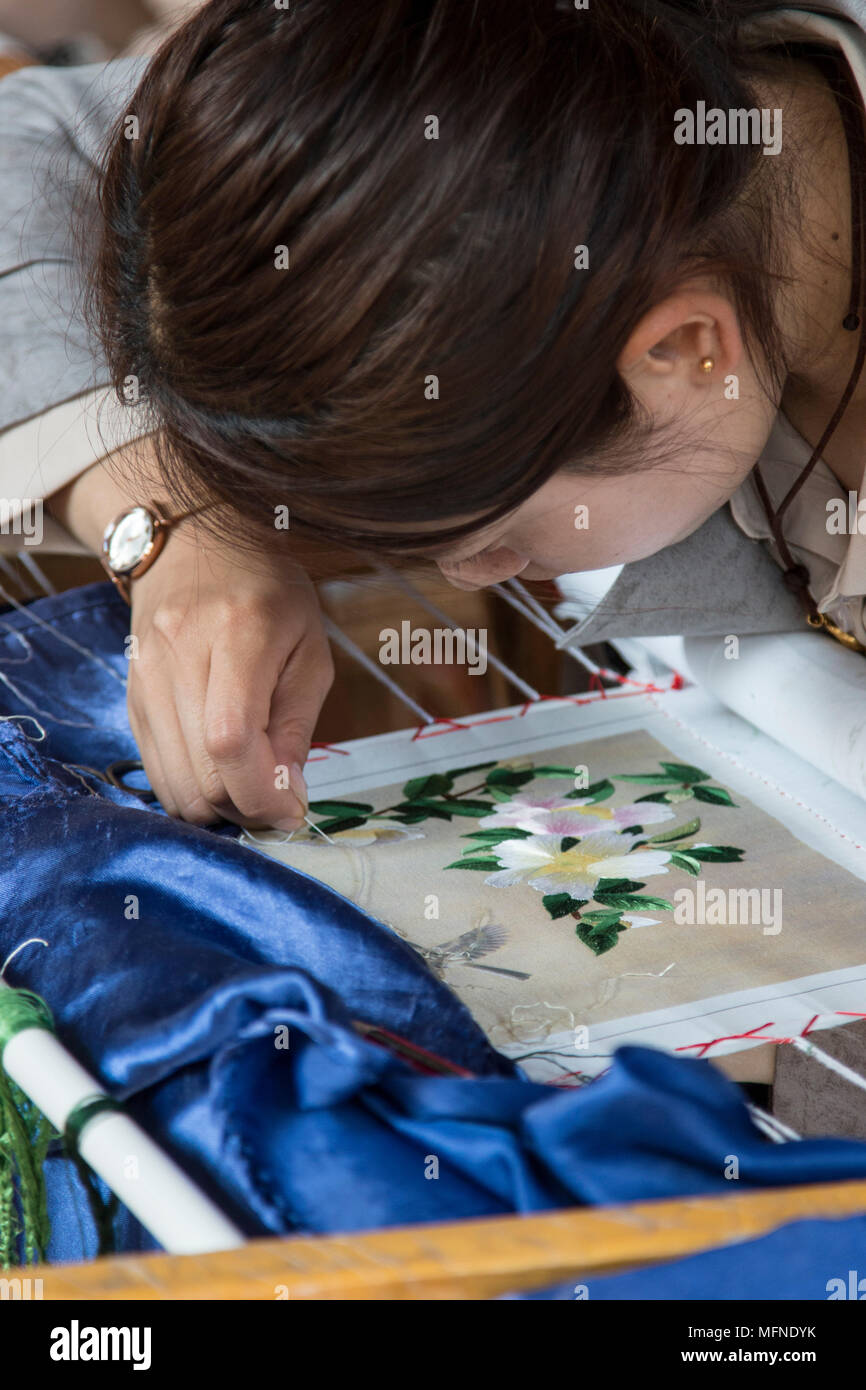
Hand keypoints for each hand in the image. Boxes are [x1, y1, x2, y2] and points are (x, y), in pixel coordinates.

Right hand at [127, 532, 333, 829]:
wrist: (194, 544)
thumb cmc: (268, 592)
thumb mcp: (309, 648)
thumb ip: (297, 724)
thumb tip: (287, 797)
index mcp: (237, 633)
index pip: (229, 741)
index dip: (261, 793)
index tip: (293, 810)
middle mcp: (179, 655)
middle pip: (200, 773)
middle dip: (247, 807)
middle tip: (280, 800)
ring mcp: (146, 678)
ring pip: (174, 783)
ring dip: (218, 805)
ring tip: (252, 784)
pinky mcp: (131, 698)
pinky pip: (156, 770)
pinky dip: (192, 788)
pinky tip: (221, 772)